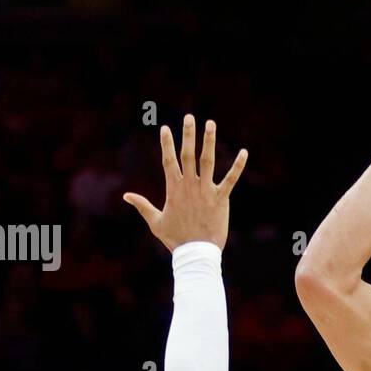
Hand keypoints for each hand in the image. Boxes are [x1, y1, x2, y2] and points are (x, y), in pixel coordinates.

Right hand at [124, 113, 247, 250]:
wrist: (195, 253)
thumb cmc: (175, 239)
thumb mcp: (155, 221)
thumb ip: (142, 205)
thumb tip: (126, 195)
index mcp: (173, 189)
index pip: (168, 161)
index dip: (166, 144)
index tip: (165, 128)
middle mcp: (189, 186)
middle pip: (188, 155)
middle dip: (188, 135)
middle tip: (189, 117)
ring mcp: (206, 191)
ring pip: (208, 161)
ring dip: (209, 141)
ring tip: (210, 123)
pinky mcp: (221, 199)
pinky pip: (231, 179)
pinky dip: (238, 166)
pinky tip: (244, 152)